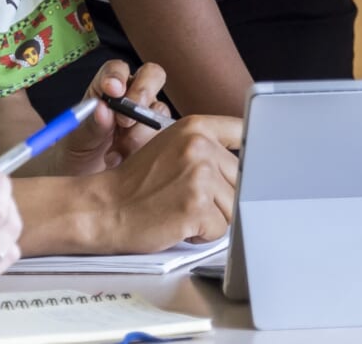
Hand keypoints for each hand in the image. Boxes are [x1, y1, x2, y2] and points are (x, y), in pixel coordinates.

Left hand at [49, 60, 171, 176]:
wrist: (83, 180)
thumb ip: (90, 126)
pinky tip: (128, 162)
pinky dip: (149, 149)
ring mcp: (148, 116)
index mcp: (105, 88)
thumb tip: (103, 110)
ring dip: (140, 132)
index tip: (112, 90)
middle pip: (151, 75)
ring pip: (159, 109)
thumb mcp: (76, 142)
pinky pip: (167, 136)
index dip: (117, 76)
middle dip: (142, 93)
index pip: (117, 69)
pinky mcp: (159, 137)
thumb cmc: (76, 154)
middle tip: (124, 121)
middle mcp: (131, 96)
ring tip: (116, 155)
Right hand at [72, 114, 242, 252]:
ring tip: (182, 209)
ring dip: (213, 216)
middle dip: (222, 195)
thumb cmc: (136, 184)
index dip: (252, 151)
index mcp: (195, 127)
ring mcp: (199, 177)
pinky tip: (178, 224)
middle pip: (242, 178)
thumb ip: (207, 147)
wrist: (104, 208)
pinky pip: (220, 230)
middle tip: (188, 197)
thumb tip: (251, 160)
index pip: (244, 132)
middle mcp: (199, 147)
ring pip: (234, 206)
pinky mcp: (196, 207)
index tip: (257, 160)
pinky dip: (202, 234)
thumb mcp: (171, 147)